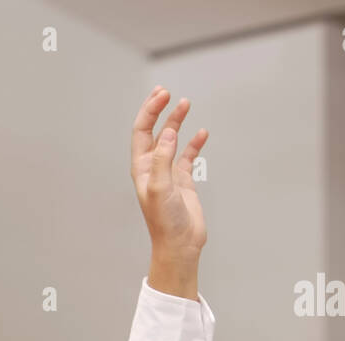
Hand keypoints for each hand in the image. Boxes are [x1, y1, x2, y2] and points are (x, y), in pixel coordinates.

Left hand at [130, 86, 207, 297]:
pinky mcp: (183, 180)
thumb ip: (162, 158)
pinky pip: (188, 155)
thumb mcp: (160, 188)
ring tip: (185, 103)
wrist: (180, 244)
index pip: (142, 132)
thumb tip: (167, 132)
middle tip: (167, 92)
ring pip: (172, 139)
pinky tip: (202, 132)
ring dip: (177, 121)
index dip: (150, 111)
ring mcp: (168, 172)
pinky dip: (195, 143)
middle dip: (159, 110)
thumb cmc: (165, 221)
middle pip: (153, 131)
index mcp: (142, 168)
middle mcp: (153, 167)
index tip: (162, 95)